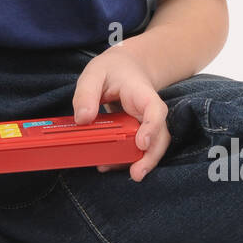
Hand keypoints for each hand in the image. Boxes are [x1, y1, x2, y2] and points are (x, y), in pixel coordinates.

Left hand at [71, 48, 169, 180]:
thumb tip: (83, 119)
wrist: (126, 67)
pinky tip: (107, 164)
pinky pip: (136, 149)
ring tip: (110, 169)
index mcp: (143, 94)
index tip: (141, 143)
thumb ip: (87, 93)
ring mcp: (145, 125)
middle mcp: (149, 112)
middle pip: (160, 137)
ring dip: (136, 162)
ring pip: (150, 148)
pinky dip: (124, 159)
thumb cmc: (112, 69)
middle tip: (137, 174)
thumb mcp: (95, 73)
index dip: (152, 128)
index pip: (155, 111)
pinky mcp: (136, 133)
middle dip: (150, 157)